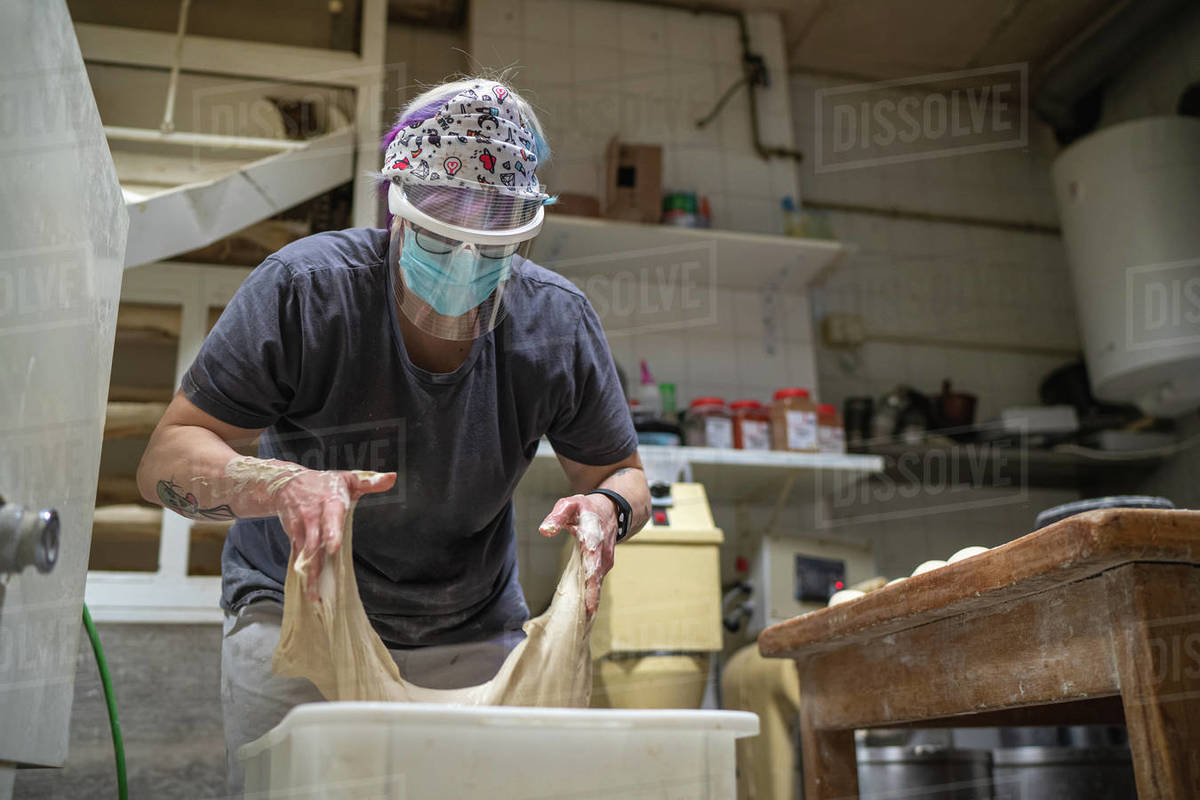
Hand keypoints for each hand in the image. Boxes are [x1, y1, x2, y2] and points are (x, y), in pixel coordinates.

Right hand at [274, 469, 396, 598]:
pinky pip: (298, 555)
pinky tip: (307, 587)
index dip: (331, 532)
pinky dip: (302, 571)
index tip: (333, 548)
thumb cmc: (324, 482)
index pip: (331, 518)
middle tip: (320, 585)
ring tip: (314, 594)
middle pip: (315, 541)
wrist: (288, 482)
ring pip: (305, 553)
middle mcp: (314, 516)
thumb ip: (370, 481)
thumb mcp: (348, 478)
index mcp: (330, 502)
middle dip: (316, 563)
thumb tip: (392, 478)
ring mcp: (302, 526)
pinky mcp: (293, 534)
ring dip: (309, 574)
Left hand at [538, 493, 617, 616]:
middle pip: (596, 583)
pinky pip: (596, 585)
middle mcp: (602, 555)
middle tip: (582, 626)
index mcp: (594, 540)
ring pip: (597, 586)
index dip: (591, 586)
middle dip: (590, 604)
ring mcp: (605, 563)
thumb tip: (544, 530)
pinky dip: (591, 598)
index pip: (593, 566)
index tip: (589, 607)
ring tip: (582, 626)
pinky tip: (584, 614)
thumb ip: (556, 517)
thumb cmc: (587, 508)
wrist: (612, 509)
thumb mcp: (570, 505)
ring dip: (590, 604)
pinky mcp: (603, 568)